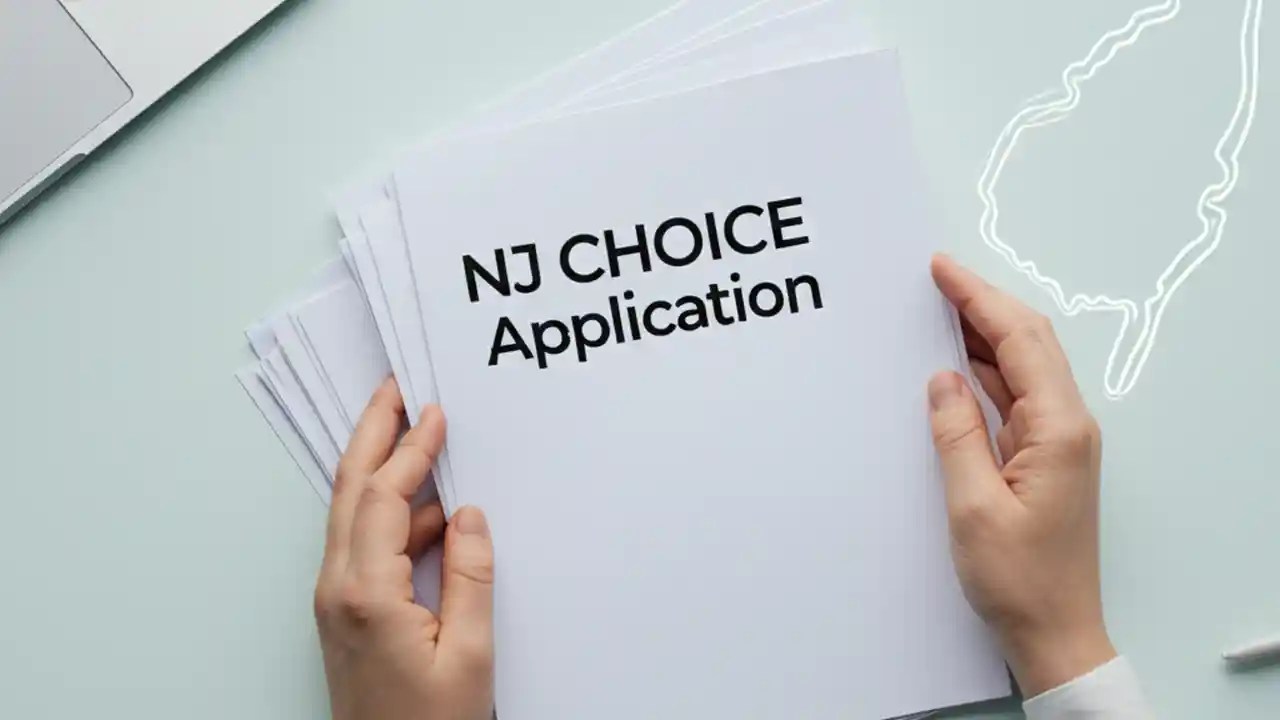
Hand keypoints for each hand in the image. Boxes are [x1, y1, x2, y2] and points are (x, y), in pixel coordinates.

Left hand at [314, 379, 494, 719]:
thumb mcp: (468, 656)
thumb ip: (469, 576)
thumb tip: (468, 515)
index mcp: (364, 595)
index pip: (384, 498)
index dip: (410, 450)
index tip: (435, 413)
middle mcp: (338, 590)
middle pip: (349, 491)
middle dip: (372, 433)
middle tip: (393, 389)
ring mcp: (338, 602)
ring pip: (354, 515)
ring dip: (382, 470)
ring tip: (418, 436)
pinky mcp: (349, 615)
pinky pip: (366, 545)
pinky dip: (395, 514)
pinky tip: (431, 508)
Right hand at [927, 256, 1115, 697]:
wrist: (1054, 631)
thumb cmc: (1019, 579)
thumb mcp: (973, 506)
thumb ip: (957, 434)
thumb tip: (942, 379)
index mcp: (1059, 429)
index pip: (1019, 340)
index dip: (978, 298)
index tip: (941, 269)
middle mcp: (1067, 425)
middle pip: (1027, 342)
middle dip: (982, 304)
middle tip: (935, 278)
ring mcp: (1058, 441)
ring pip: (1021, 366)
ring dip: (983, 334)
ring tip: (937, 310)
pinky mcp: (1044, 458)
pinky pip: (1013, 398)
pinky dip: (984, 372)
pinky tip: (955, 365)